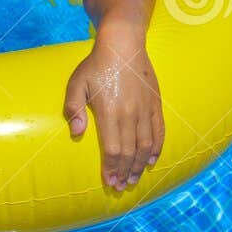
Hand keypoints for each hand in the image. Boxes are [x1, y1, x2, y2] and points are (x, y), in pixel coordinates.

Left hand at [63, 38, 164, 190]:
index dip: (111, 169)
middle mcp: (129, 114)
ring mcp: (144, 109)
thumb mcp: (76, 83)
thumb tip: (77, 132)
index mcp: (109, 112)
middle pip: (129, 152)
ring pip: (145, 146)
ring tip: (134, 180)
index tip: (109, 182)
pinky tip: (151, 161)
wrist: (123, 44)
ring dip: (140, 166)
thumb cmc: (96, 65)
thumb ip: (73, 108)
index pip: (112, 150)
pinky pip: (159, 131)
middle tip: (121, 187)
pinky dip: (156, 148)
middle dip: (124, 173)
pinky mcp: (155, 104)